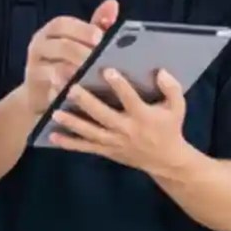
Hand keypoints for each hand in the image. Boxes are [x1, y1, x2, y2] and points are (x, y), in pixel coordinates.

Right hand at [21, 0, 119, 115]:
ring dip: (75, 72)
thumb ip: (96, 25)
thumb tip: (112, 4)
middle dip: (83, 52)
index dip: (82, 29)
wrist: (41, 93)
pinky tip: (78, 89)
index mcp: (51, 31)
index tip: (100, 37)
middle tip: (100, 60)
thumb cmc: (66, 61)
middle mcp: (39, 45)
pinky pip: (50, 88)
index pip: (62, 24)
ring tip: (92, 75)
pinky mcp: (35, 88)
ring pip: (55, 68)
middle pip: (61, 45)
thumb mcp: (81, 41)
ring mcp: (34, 67)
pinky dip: (65, 88)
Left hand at [48, 68, 190, 176]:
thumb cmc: (169, 128)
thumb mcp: (178, 107)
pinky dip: (68, 142)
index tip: (106, 70)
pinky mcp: (106, 150)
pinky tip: (53, 135)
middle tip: (69, 87)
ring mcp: (113, 142)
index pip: (129, 98)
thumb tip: (160, 71)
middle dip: (85, 101)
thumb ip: (171, 88)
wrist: (165, 160)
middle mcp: (126, 129)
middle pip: (102, 114)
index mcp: (143, 116)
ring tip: (55, 111)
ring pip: (89, 131)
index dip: (119, 85)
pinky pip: (85, 147)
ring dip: (72, 121)